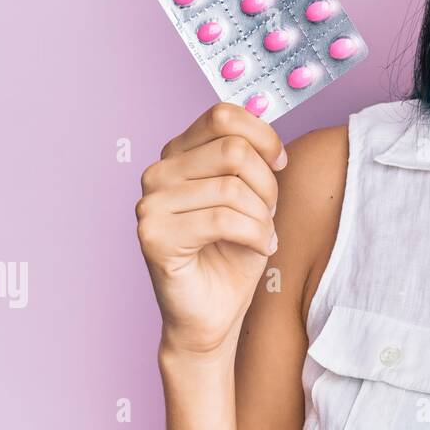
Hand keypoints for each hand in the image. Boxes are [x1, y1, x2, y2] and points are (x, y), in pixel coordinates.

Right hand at [136, 102, 285, 359]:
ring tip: (262, 234)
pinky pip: (223, 219)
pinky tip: (260, 247)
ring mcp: (149, 203)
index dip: (263, 136)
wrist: (214, 314)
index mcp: (179, 153)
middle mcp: (158, 172)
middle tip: (268, 212)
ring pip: (231, 187)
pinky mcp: (153, 235)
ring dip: (262, 216)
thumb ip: (251, 156)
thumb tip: (267, 127)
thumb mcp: (252, 193)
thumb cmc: (234, 252)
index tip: (279, 165)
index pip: (223, 115)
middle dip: (266, 184)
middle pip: (233, 150)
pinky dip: (256, 234)